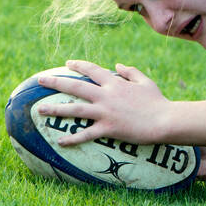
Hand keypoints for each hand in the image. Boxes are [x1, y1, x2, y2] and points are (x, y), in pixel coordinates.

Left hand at [35, 59, 170, 146]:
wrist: (164, 120)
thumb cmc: (158, 102)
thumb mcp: (145, 82)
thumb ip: (130, 72)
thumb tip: (117, 65)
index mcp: (114, 83)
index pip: (92, 70)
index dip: (78, 65)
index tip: (67, 63)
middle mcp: (106, 96)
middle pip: (76, 86)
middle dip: (56, 82)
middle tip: (40, 80)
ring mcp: (105, 112)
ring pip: (75, 109)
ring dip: (56, 109)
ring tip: (40, 110)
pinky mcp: (108, 129)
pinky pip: (86, 134)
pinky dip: (73, 139)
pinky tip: (60, 142)